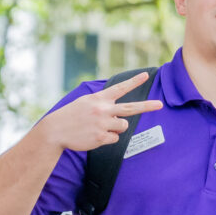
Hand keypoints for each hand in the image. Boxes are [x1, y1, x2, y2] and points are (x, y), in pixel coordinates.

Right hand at [40, 73, 162, 153]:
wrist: (55, 130)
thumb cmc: (71, 116)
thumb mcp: (85, 102)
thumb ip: (103, 103)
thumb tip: (120, 113)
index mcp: (99, 99)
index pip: (119, 88)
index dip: (133, 82)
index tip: (146, 75)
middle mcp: (103, 109)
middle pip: (130, 108)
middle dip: (147, 106)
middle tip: (160, 105)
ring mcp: (102, 123)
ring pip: (123, 126)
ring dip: (115, 128)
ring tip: (98, 127)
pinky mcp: (101, 137)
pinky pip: (115, 139)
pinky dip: (107, 139)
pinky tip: (94, 136)